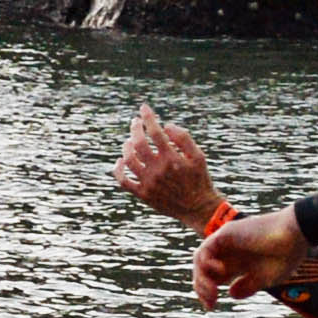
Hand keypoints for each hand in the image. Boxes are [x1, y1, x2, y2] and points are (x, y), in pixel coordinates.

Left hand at [112, 107, 222, 228]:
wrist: (198, 209)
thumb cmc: (199, 179)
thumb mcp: (199, 156)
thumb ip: (184, 138)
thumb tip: (166, 125)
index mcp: (171, 158)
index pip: (155, 132)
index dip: (148, 117)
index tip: (144, 108)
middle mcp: (157, 170)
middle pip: (138, 143)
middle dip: (135, 128)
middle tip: (135, 122)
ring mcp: (148, 183)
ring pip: (128, 160)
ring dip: (126, 147)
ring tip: (129, 141)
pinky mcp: (142, 195)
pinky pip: (123, 181)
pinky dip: (118, 170)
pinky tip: (120, 161)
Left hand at [194, 211, 305, 306]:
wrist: (296, 234)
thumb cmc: (286, 255)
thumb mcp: (265, 278)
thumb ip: (248, 286)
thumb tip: (230, 294)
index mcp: (238, 263)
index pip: (213, 277)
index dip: (207, 292)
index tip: (211, 306)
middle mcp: (229, 252)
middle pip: (202, 270)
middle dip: (201, 288)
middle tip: (210, 303)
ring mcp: (226, 242)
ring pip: (199, 260)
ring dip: (201, 278)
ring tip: (212, 292)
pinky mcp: (226, 233)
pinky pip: (205, 248)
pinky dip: (206, 262)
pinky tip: (220, 271)